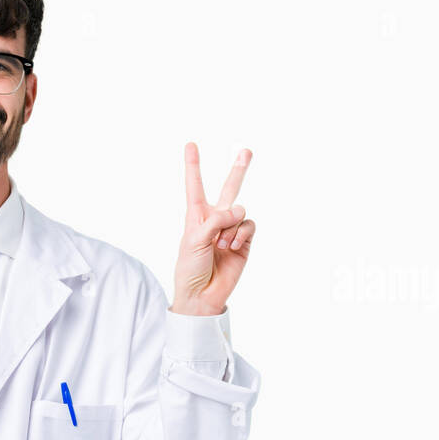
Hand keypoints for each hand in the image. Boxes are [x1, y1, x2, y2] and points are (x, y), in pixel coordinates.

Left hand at [171, 142, 255, 315]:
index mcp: (196, 216)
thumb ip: (214, 220)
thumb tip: (238, 212)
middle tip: (247, 151)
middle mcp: (215, 219)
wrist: (202, 294)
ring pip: (239, 212)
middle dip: (239, 170)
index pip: (195, 187)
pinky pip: (248, 226)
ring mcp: (231, 230)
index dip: (194, 166)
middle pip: (230, 189)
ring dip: (229, 228)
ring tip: (219, 246)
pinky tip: (231, 247)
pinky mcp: (245, 241)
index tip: (190, 145)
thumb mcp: (194, 239)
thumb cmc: (190, 268)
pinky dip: (240, 235)